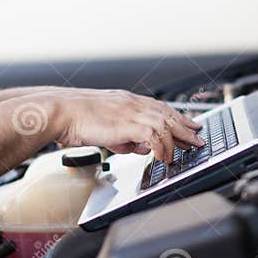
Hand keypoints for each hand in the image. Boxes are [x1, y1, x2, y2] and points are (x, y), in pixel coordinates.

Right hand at [48, 89, 204, 163]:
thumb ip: (121, 135)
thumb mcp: (102, 126)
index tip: (188, 123)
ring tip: (189, 150)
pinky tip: (164, 157)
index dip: (175, 116)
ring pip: (165, 124)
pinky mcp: (126, 124)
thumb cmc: (72, 118)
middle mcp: (131, 103)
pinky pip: (154, 136)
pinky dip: (162, 148)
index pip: (158, 107)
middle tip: (198, 137)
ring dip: (179, 139)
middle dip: (186, 127)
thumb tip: (135, 146)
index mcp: (124, 100)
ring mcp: (130, 112)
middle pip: (167, 114)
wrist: (58, 111)